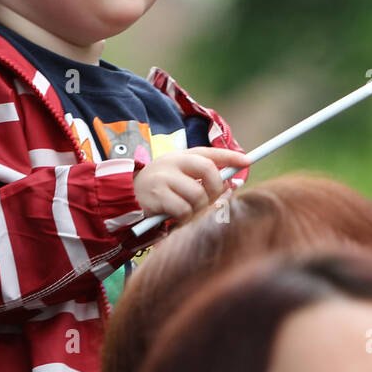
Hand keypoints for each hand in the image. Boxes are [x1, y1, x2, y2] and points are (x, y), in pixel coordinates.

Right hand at [132, 147, 249, 221]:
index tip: (247, 160)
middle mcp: (172, 163)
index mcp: (180, 157)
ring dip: (197, 209)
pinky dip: (183, 218)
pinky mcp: (157, 197)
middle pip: (209, 171)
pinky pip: (183, 211)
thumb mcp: (179, 178)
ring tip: (186, 211)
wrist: (124, 198)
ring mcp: (164, 179)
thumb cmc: (159, 190)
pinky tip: (174, 217)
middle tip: (212, 200)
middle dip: (216, 189)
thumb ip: (203, 180)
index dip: (230, 156)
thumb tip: (233, 185)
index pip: (210, 152)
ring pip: (198, 196)